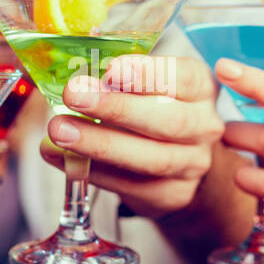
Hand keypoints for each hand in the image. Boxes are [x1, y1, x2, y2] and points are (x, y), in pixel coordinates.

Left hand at [39, 54, 224, 219]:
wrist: (178, 160)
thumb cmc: (153, 109)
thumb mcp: (145, 84)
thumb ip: (116, 79)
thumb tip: (71, 78)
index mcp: (200, 87)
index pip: (183, 78)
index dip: (148, 74)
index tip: (112, 70)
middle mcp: (204, 126)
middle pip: (167, 120)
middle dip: (117, 108)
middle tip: (74, 95)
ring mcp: (192, 163)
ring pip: (151, 158)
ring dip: (100, 144)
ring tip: (60, 131)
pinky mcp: (173, 194)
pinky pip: (131, 186)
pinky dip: (94, 171)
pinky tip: (63, 157)